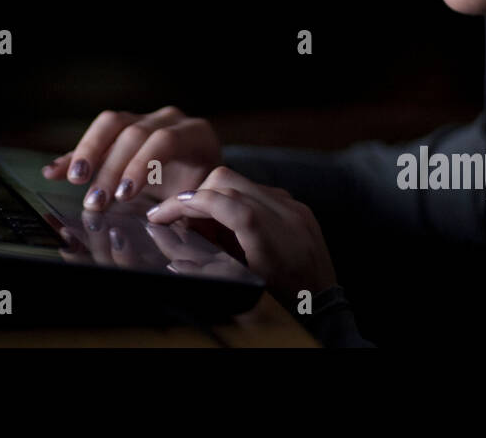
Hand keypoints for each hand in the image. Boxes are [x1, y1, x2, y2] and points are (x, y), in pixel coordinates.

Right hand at [41, 106, 221, 210]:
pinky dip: (74, 156)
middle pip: (133, 133)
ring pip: (111, 123)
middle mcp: (168, 119)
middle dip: (110, 168)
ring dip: (88, 152)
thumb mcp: (204, 197)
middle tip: (95, 201)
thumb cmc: (206, 188)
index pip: (164, 140)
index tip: (124, 195)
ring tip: (73, 179)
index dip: (141, 165)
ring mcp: (144, 119)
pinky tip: (53, 172)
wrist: (204, 171)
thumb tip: (165, 223)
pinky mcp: (123, 129)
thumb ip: (189, 208)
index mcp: (194, 133)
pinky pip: (95, 138)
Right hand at [145, 165, 337, 304]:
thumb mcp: (242, 284)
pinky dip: (234, 200)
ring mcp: (294, 206)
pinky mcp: (297, 205)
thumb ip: (208, 259)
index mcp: (271, 239)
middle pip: (227, 181)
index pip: (222, 201)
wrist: (325, 305)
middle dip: (196, 196)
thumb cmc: (284, 303)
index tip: (161, 214)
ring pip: (239, 181)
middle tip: (180, 221)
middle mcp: (286, 215)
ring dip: (214, 197)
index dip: (186, 203)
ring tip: (205, 226)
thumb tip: (176, 235)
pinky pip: (256, 189)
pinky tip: (230, 224)